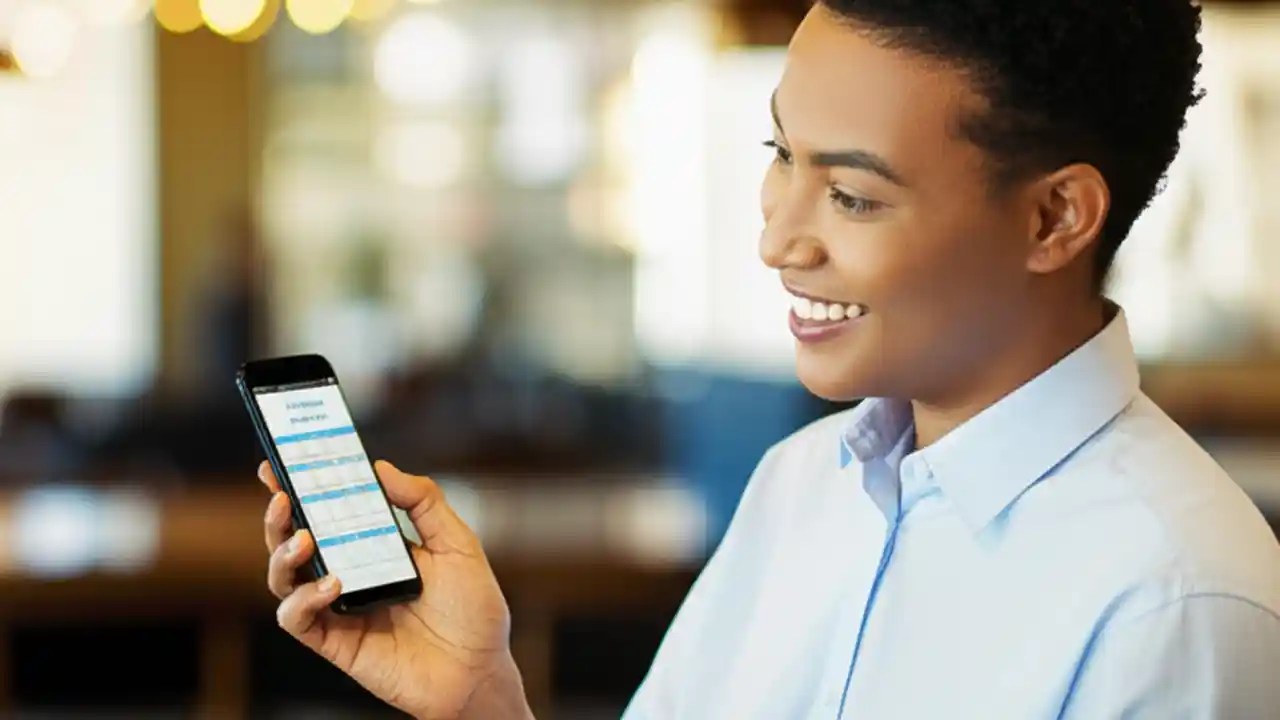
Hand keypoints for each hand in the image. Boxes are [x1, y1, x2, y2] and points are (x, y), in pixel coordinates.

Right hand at [260, 459, 533, 719]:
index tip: (281, 461)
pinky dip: (303, 600)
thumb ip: (424, 503)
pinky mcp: (336, 643)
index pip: (328, 512)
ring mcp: (339, 609)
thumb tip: (381, 467)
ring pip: (284, 579)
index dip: (300, 488)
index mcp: (374, 547)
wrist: (480, 670)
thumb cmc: (473, 610)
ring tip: (303, 538)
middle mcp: (350, 574)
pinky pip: (296, 620)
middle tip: (280, 494)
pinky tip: (332, 585)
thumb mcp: (458, 545)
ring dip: (283, 554)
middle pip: (294, 541)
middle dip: (278, 516)